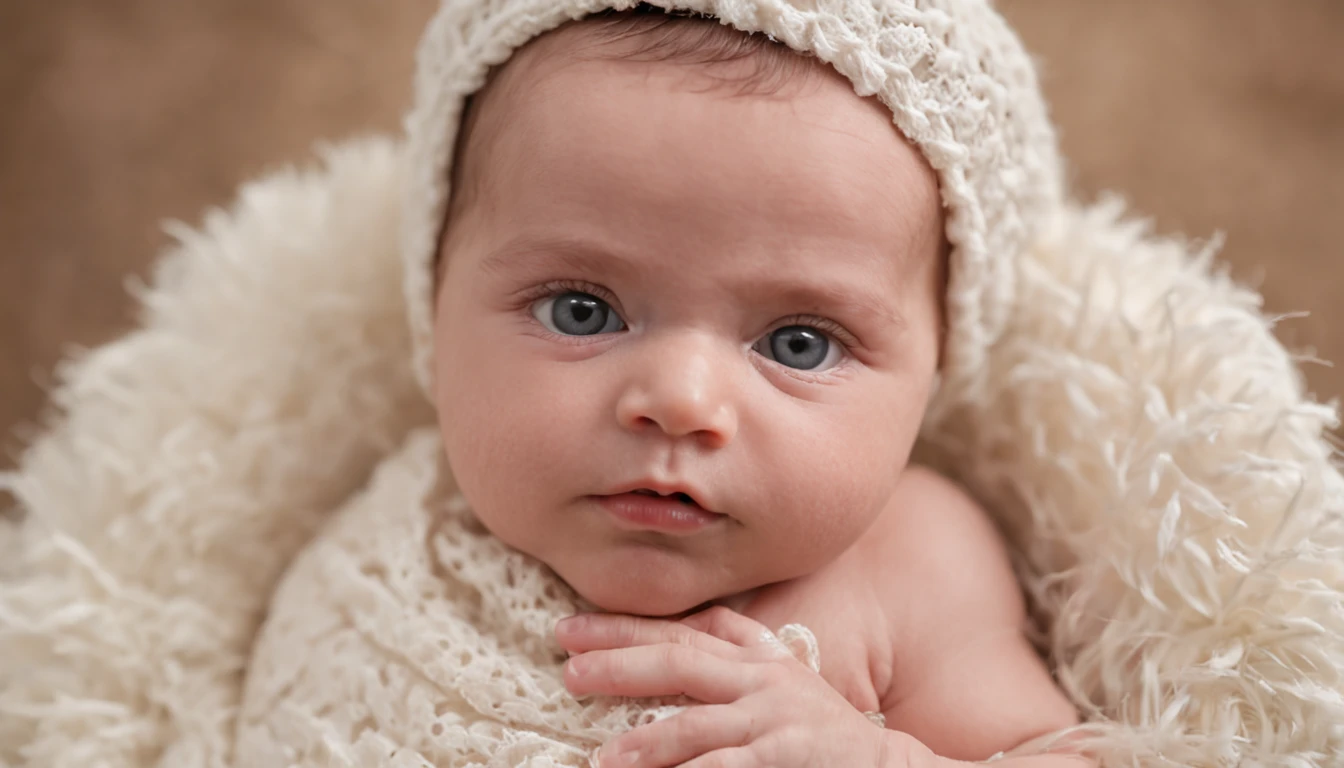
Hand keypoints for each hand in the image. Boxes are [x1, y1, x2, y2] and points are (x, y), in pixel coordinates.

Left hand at [555, 606, 923, 767]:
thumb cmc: (827, 731)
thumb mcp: (785, 677)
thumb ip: (740, 651)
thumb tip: (684, 631)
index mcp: (759, 658)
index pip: (684, 631)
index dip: (625, 628)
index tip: (572, 630)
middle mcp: (764, 682)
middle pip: (680, 661)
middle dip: (620, 664)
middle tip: (569, 671)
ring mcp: (774, 722)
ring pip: (696, 727)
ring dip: (644, 744)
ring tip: (602, 761)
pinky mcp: (783, 760)